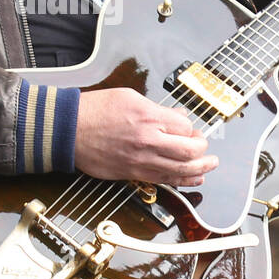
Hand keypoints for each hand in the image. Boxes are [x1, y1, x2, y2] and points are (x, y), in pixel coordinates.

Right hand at [75, 88, 216, 185]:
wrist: (68, 130)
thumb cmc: (94, 111)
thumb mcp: (129, 97)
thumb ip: (157, 109)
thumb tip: (177, 116)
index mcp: (148, 117)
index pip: (185, 126)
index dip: (191, 128)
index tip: (189, 129)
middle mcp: (148, 140)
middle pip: (190, 150)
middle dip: (202, 149)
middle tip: (205, 147)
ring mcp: (141, 160)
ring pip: (181, 170)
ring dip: (200, 168)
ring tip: (210, 165)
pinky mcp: (133, 173)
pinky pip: (164, 180)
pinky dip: (183, 181)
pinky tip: (194, 179)